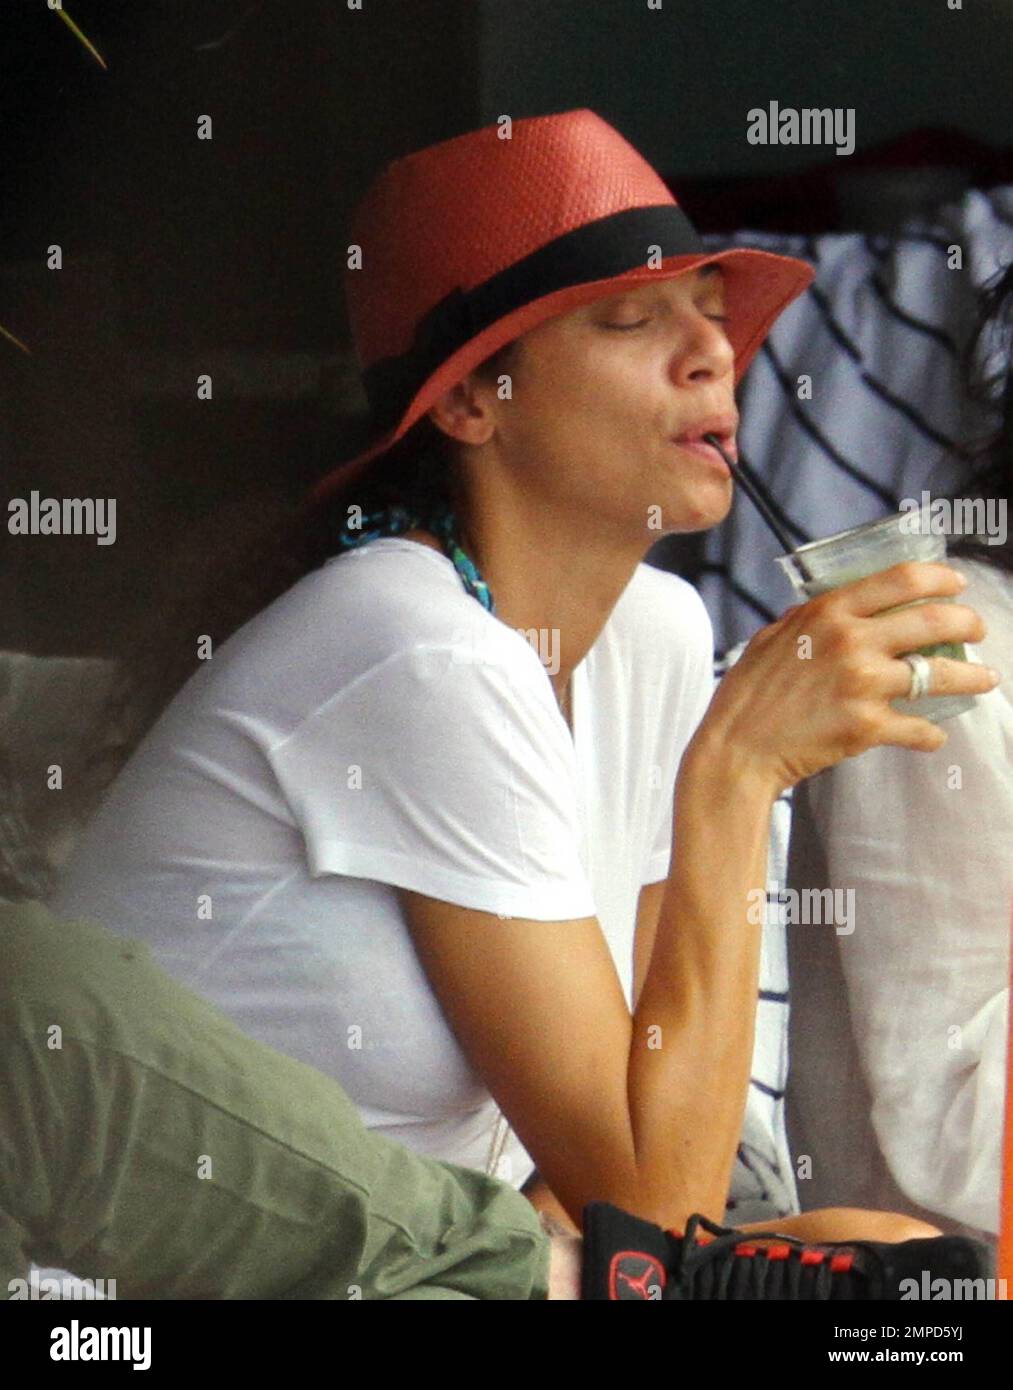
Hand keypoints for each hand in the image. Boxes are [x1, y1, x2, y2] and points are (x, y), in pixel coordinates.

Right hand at [694, 560, 999, 794]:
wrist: (737, 750)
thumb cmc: (747, 696)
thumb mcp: (771, 638)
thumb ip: (808, 619)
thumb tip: (837, 608)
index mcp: (828, 612)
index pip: (902, 579)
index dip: (941, 578)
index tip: (957, 584)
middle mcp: (851, 640)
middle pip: (934, 620)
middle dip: (968, 623)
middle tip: (977, 631)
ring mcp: (863, 684)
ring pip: (939, 674)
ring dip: (972, 677)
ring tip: (985, 680)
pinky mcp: (867, 726)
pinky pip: (919, 728)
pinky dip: (930, 735)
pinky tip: (932, 737)